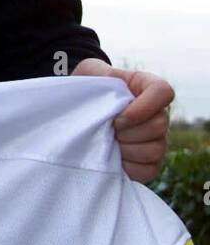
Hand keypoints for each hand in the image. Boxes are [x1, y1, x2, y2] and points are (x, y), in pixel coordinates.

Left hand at [71, 59, 172, 182]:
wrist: (81, 108)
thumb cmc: (87, 89)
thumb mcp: (89, 73)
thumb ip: (99, 77)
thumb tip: (106, 105)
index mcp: (147, 88)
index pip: (163, 92)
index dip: (142, 108)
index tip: (116, 117)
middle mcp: (158, 113)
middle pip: (159, 126)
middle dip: (127, 132)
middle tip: (108, 131)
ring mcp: (156, 139)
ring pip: (155, 150)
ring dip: (127, 150)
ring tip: (110, 144)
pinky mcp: (148, 162)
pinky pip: (150, 170)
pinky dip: (129, 168)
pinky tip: (114, 159)